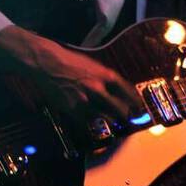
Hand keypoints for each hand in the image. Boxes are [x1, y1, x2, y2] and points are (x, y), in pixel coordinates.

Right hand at [0, 28, 141, 128]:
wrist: (46, 63)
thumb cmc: (67, 60)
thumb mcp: (90, 64)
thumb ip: (103, 77)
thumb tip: (114, 89)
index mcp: (104, 74)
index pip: (126, 90)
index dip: (134, 100)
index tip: (139, 106)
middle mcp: (98, 88)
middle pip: (119, 108)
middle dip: (126, 116)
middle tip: (129, 119)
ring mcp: (85, 100)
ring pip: (105, 118)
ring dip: (110, 122)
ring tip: (113, 123)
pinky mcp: (73, 109)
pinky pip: (87, 122)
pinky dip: (92, 124)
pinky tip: (94, 124)